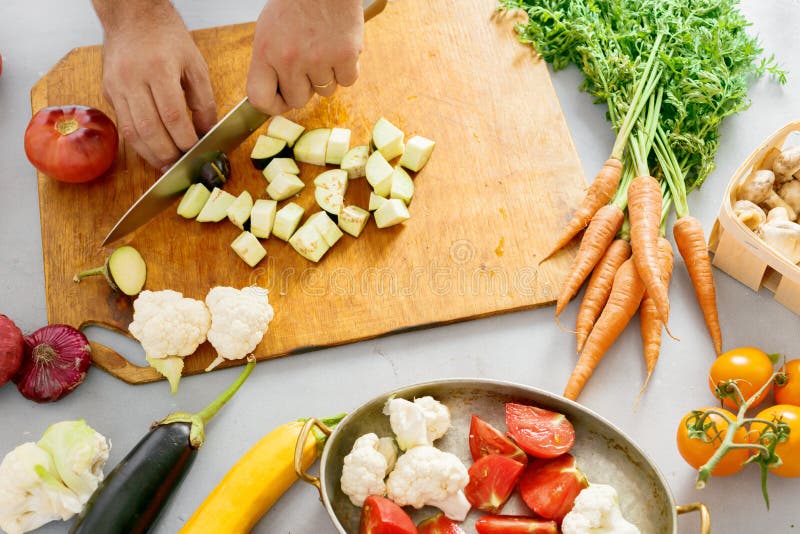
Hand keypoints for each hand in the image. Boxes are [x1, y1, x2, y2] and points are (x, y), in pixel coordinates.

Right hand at [93, 0, 216, 170]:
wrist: (131, 15)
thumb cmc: (168, 38)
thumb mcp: (195, 64)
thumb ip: (203, 101)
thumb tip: (207, 133)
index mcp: (158, 69)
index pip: (172, 115)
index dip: (185, 139)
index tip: (196, 150)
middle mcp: (132, 79)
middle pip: (149, 129)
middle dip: (167, 153)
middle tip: (182, 166)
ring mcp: (116, 86)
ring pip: (131, 132)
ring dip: (150, 155)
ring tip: (167, 166)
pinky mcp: (109, 92)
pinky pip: (123, 125)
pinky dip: (139, 143)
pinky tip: (153, 151)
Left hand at [247, 0, 363, 114]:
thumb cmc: (297, 1)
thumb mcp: (270, 29)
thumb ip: (270, 62)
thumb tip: (275, 95)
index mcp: (265, 51)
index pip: (259, 98)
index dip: (272, 106)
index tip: (282, 101)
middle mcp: (289, 59)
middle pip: (297, 100)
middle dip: (305, 87)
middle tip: (310, 64)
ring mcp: (318, 59)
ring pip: (325, 92)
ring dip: (328, 76)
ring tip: (325, 48)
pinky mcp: (344, 55)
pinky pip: (347, 81)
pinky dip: (347, 69)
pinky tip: (341, 48)